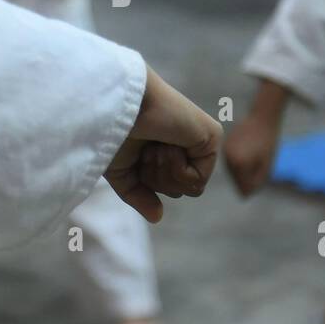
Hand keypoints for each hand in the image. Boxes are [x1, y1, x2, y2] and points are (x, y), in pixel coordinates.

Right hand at [104, 67, 221, 222]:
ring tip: (156, 144)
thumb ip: (139, 195)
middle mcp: (186, 142)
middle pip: (179, 191)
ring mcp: (201, 138)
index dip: (147, 180)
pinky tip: (169, 144)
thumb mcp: (121, 171)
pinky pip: (198, 180)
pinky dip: (177, 169)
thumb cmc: (112, 130)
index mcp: (167, 146)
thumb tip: (158, 217)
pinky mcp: (212, 136)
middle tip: (146, 147)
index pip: (168, 188)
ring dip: (165, 173)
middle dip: (156, 177)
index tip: (136, 152)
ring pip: (191, 190)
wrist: (117, 106)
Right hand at [224, 111, 280, 197]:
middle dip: (246, 179)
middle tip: (259, 166)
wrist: (262, 117)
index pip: (243, 188)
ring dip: (242, 171)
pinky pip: (230, 162)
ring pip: (232, 172)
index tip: (262, 175)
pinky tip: (248, 153)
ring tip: (254, 158)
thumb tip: (244, 195)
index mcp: (239, 164)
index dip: (253, 186)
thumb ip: (256, 182)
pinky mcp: (224, 146)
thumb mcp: (267, 165)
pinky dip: (238, 162)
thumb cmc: (268, 142)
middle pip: (236, 181)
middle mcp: (228, 159)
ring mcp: (224, 152)